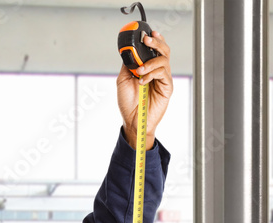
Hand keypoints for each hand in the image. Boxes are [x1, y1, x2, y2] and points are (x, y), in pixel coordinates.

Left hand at [116, 30, 172, 148]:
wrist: (132, 121)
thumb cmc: (129, 103)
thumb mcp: (123, 80)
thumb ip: (127, 65)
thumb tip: (128, 52)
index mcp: (147, 68)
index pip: (153, 50)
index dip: (153, 40)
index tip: (146, 34)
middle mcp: (157, 71)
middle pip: (163, 50)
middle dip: (156, 43)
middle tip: (148, 40)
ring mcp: (163, 78)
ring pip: (163, 60)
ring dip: (150, 63)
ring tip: (139, 71)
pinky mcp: (167, 87)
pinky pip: (163, 74)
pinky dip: (151, 74)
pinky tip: (142, 81)